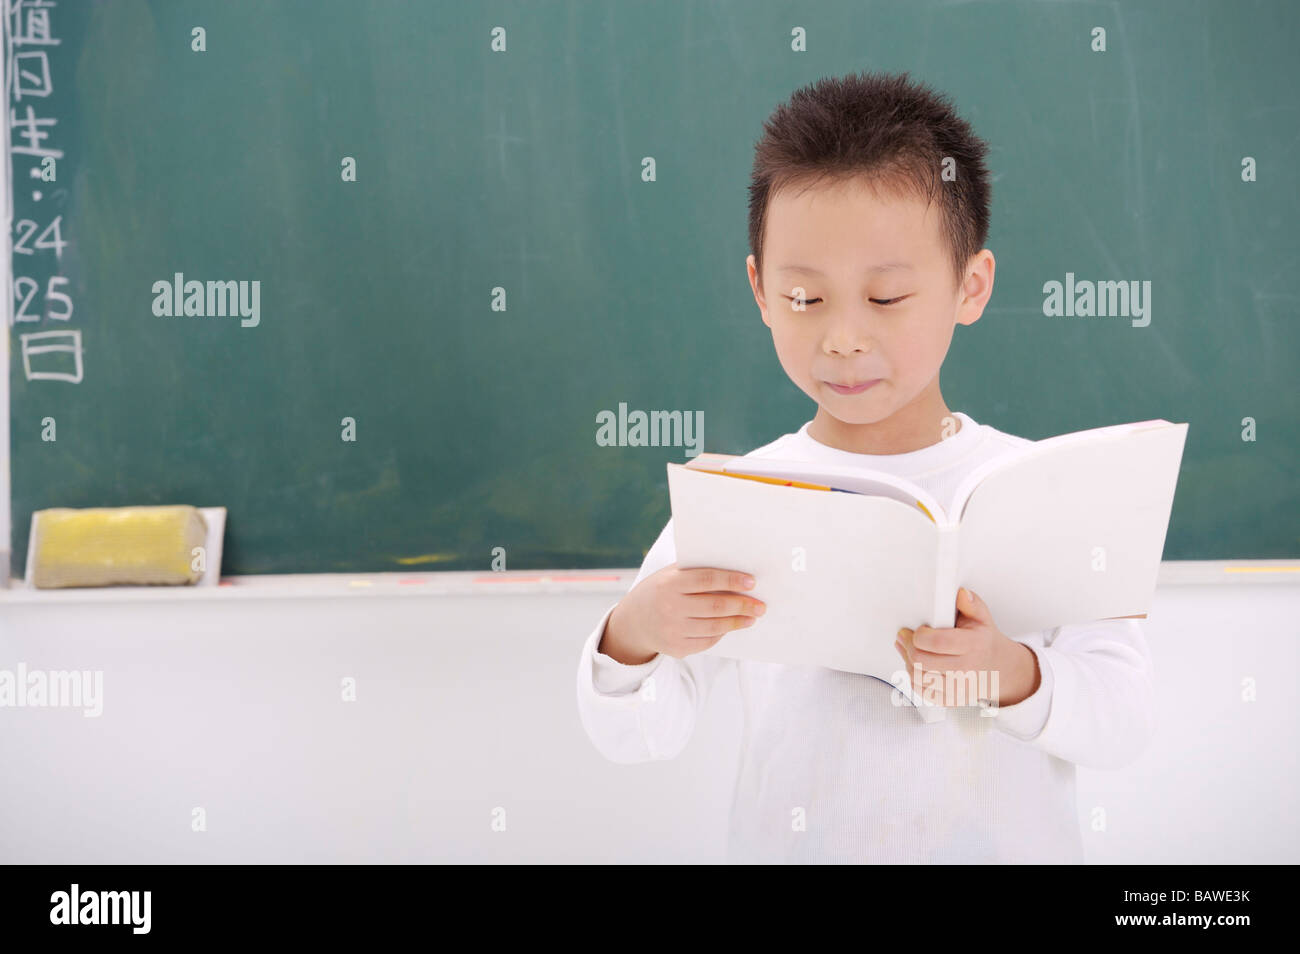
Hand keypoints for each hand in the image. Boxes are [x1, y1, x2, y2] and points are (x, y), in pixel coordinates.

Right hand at [602, 564, 766, 663]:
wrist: (633, 622)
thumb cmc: (659, 591)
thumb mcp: (669, 575)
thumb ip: (696, 572)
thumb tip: (735, 574)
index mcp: (669, 583)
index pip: (707, 579)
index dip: (732, 580)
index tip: (752, 582)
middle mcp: (670, 607)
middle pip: (716, 606)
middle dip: (742, 605)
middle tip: (760, 605)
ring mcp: (673, 630)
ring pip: (715, 626)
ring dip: (738, 621)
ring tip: (752, 616)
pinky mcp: (677, 648)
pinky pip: (708, 641)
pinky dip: (722, 632)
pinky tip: (731, 626)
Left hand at [894, 587, 1039, 707]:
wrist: (997, 669)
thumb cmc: (983, 641)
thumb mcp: (982, 618)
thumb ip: (971, 604)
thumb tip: (961, 594)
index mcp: (974, 646)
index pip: (936, 642)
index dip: (919, 635)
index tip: (917, 629)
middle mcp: (967, 670)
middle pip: (920, 660)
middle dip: (908, 645)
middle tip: (905, 636)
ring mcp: (958, 688)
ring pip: (917, 676)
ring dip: (908, 660)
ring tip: (910, 649)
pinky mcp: (950, 700)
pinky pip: (921, 691)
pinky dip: (914, 676)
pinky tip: (917, 665)